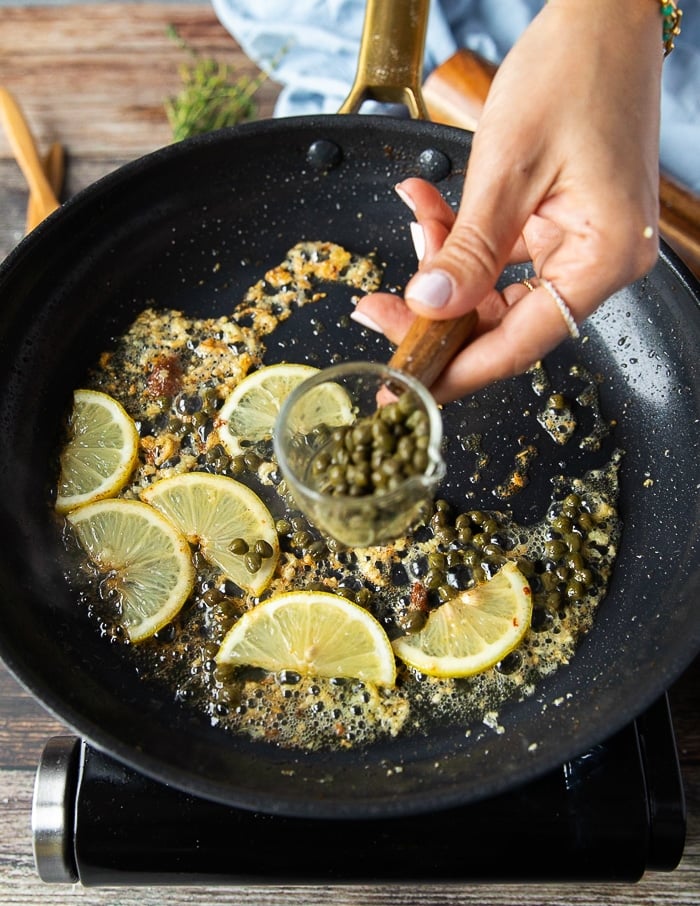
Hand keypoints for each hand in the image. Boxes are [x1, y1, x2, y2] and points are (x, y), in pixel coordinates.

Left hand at [355, 0, 663, 402]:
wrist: (603, 16)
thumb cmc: (572, 72)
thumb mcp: (507, 168)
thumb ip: (468, 250)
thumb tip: (430, 308)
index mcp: (603, 259)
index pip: (518, 344)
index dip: (455, 371)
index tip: (405, 388)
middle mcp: (599, 262)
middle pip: (503, 323)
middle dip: (435, 314)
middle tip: (377, 308)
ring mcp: (582, 244)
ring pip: (496, 290)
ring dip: (445, 265)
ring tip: (413, 222)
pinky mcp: (563, 225)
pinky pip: (503, 254)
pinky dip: (463, 237)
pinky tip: (430, 209)